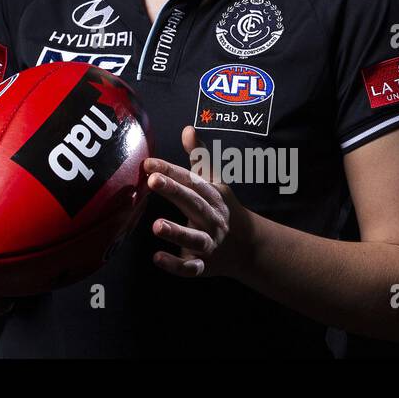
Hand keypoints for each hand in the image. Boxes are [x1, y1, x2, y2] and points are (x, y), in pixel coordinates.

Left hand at [144, 126, 253, 278]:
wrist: (250, 248)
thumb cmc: (222, 208)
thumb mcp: (214, 181)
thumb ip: (199, 156)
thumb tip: (187, 128)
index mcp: (213, 195)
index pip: (191, 180)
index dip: (170, 170)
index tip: (148, 163)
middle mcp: (212, 218)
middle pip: (194, 203)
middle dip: (174, 192)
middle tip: (152, 181)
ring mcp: (209, 243)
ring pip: (194, 238)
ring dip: (177, 232)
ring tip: (156, 225)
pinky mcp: (203, 266)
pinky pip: (190, 268)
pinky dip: (175, 265)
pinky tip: (157, 258)